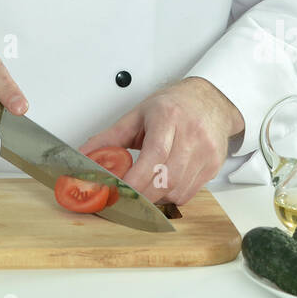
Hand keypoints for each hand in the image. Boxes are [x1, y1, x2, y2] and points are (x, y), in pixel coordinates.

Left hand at [78, 78, 244, 205]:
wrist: (208, 100)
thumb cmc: (172, 106)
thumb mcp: (137, 115)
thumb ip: (109, 138)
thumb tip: (83, 157)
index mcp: (168, 117)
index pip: (155, 155)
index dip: (136, 179)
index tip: (119, 190)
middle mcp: (191, 134)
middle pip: (167, 178)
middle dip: (143, 194)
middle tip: (125, 195)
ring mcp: (206, 151)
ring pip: (178, 191)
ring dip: (156, 196)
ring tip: (146, 184)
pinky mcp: (213, 165)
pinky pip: (189, 193)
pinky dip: (171, 195)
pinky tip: (164, 182)